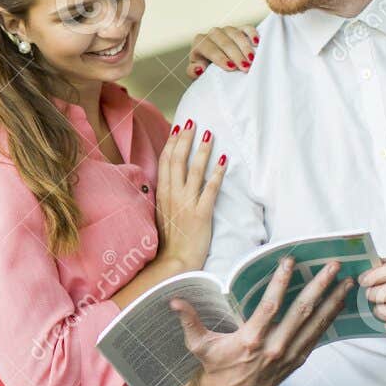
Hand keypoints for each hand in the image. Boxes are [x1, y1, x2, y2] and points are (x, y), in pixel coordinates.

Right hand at [153, 120, 224, 273]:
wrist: (174, 262)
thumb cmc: (169, 241)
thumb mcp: (161, 214)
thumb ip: (164, 196)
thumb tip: (168, 181)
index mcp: (161, 194)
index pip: (165, 162)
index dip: (172, 143)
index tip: (179, 128)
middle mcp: (172, 195)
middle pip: (177, 160)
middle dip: (186, 139)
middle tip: (194, 122)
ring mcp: (186, 203)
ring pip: (194, 170)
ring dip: (202, 150)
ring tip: (209, 134)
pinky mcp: (201, 213)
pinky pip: (210, 188)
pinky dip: (217, 173)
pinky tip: (224, 159)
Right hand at [172, 257, 353, 385]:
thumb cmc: (215, 367)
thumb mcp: (199, 345)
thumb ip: (189, 321)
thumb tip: (174, 301)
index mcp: (250, 341)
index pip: (269, 307)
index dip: (280, 283)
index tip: (290, 262)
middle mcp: (274, 348)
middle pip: (301, 312)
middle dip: (319, 286)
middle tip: (332, 266)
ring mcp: (289, 355)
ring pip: (315, 324)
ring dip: (332, 301)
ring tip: (346, 282)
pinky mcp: (297, 360)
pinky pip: (317, 337)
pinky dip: (330, 319)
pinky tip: (340, 304)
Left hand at [187, 25, 257, 77]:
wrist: (213, 63)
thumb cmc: (205, 69)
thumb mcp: (196, 73)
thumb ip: (193, 72)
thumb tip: (199, 68)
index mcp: (199, 42)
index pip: (209, 48)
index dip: (220, 58)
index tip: (231, 68)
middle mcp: (212, 33)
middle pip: (224, 42)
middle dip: (235, 55)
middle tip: (245, 67)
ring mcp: (227, 30)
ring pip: (236, 34)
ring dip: (245, 47)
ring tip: (252, 59)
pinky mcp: (239, 29)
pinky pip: (246, 28)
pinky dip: (252, 34)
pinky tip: (257, 43)